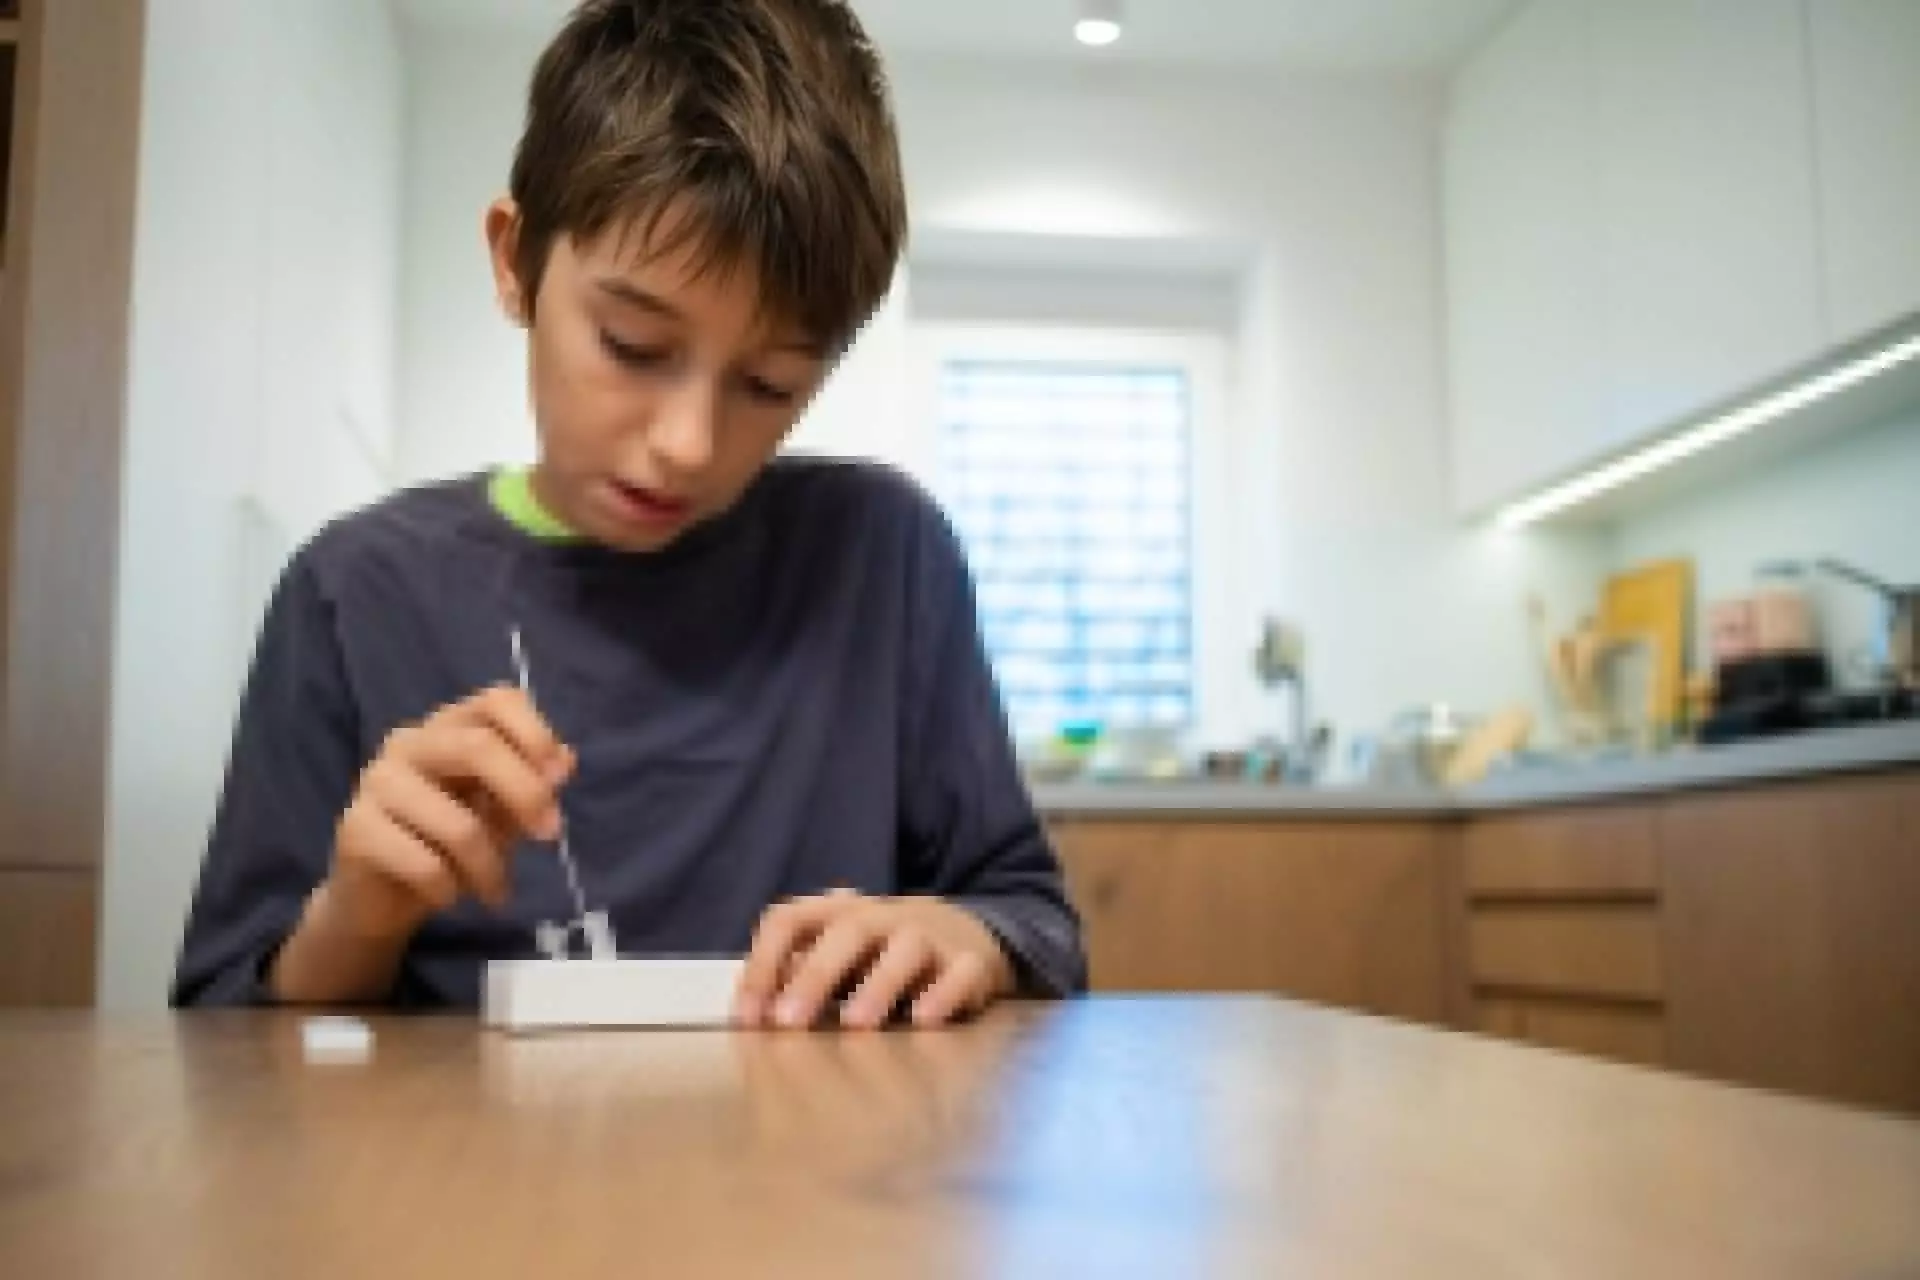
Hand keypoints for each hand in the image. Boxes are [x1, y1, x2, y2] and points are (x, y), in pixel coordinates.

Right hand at [325, 685, 574, 940]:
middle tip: (551, 835)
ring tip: (497, 892)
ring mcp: (377, 782)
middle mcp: (409, 743)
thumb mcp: (499, 814)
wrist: (379, 899)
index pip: (496, 701)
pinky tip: (449, 896)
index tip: (561, 778)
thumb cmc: (445, 845)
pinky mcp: (355, 828)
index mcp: (448, 728)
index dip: (535, 733)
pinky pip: (423, 863)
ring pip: (457, 823)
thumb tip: (565, 762)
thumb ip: (529, 785)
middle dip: (525, 793)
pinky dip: (450, 888)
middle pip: (477, 746)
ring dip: (489, 868)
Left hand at [734, 891, 1016, 1030]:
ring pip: (906, 948)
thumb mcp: (837, 957)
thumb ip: (796, 975)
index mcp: (838, 913)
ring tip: (855, 1024)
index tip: (748, 1015)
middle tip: (788, 1021)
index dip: (764, 963)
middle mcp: (883, 917)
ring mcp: (930, 936)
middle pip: (849, 931)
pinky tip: (924, 1020)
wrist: (967, 935)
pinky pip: (960, 972)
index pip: (791, 920)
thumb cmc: (881, 953)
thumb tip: (751, 1011)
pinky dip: (944, 993)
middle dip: (815, 974)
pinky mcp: (969, 963)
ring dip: (878, 984)